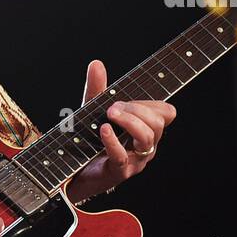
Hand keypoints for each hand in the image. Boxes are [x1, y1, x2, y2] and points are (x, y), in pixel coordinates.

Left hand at [65, 59, 176, 202]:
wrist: (70, 172)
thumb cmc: (88, 142)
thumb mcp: (93, 111)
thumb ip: (97, 89)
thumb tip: (96, 63)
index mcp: (146, 130)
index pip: (166, 113)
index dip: (151, 102)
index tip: (127, 98)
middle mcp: (145, 146)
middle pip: (158, 123)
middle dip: (137, 109)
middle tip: (113, 107)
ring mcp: (134, 161)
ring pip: (147, 138)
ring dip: (130, 121)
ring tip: (110, 115)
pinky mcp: (118, 173)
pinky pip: (122, 157)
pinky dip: (113, 141)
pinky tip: (104, 130)